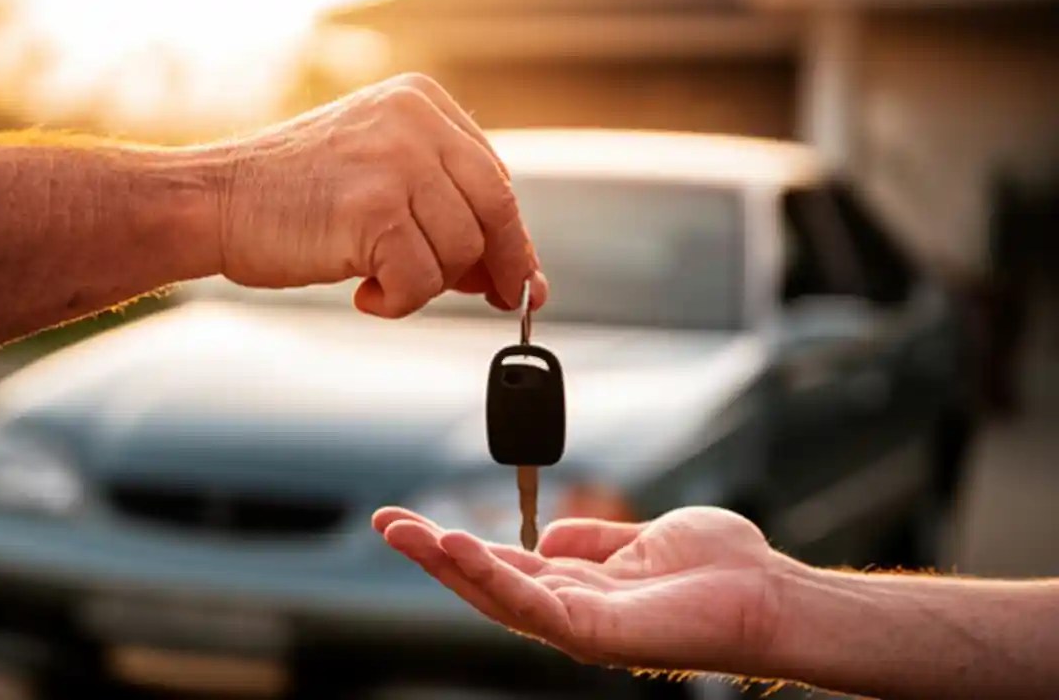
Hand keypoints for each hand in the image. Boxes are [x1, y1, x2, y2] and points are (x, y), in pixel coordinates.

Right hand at [218, 73, 546, 316]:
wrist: (211, 201)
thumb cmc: (289, 197)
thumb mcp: (377, 177)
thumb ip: (444, 209)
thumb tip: (523, 278)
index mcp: (421, 101)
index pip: (493, 176)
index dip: (507, 236)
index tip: (514, 275)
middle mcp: (414, 120)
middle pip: (495, 210)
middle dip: (499, 266)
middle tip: (491, 298)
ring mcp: (395, 162)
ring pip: (461, 253)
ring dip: (427, 284)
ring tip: (378, 277)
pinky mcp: (373, 210)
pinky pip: (422, 281)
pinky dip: (399, 302)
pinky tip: (364, 293)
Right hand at [373, 506, 789, 675]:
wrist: (769, 594)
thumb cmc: (721, 568)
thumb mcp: (642, 536)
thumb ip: (592, 539)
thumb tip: (543, 535)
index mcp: (580, 588)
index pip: (504, 566)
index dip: (456, 546)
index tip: (412, 520)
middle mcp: (572, 612)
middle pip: (487, 583)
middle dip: (433, 556)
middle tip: (386, 524)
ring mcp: (581, 628)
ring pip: (497, 597)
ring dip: (447, 566)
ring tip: (405, 533)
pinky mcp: (596, 636)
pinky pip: (532, 605)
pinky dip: (492, 578)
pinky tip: (459, 549)